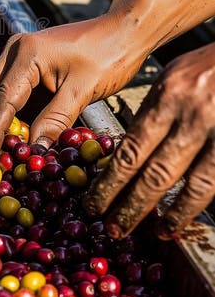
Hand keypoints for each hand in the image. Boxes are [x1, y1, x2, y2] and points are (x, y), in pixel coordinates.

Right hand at [0, 16, 145, 159]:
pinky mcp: (29, 66)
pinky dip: (10, 116)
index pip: (2, 99)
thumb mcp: (83, 90)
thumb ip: (56, 120)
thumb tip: (35, 151)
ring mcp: (19, 57)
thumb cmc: (109, 54)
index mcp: (26, 54)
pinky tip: (13, 138)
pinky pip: (12, 94)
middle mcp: (15, 51)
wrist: (125, 31)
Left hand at [84, 42, 214, 237]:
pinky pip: (212, 184)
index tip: (93, 203)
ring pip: (190, 186)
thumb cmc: (209, 64)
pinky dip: (194, 208)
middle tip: (112, 228)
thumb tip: (127, 151)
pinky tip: (181, 220)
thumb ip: (154, 112)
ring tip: (151, 231)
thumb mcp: (173, 77)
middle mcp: (192, 115)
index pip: (131, 148)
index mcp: (168, 95)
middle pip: (155, 173)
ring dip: (167, 214)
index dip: (110, 182)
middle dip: (129, 206)